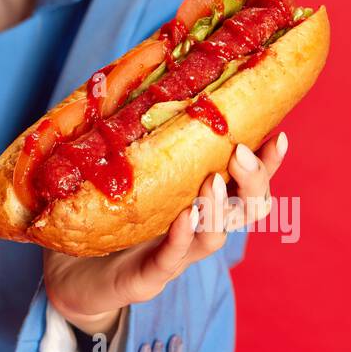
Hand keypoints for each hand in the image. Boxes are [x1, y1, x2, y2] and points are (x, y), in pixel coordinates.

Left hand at [43, 131, 289, 336]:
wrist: (71, 273)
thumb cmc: (102, 215)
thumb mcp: (127, 170)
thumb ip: (140, 135)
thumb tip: (144, 74)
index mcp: (197, 201)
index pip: (245, 184)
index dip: (268, 165)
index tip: (279, 135)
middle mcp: (195, 229)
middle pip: (245, 211)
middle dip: (253, 182)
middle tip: (243, 153)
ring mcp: (174, 256)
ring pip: (214, 237)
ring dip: (217, 208)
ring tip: (213, 180)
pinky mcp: (146, 278)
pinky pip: (170, 260)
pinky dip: (179, 239)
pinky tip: (182, 219)